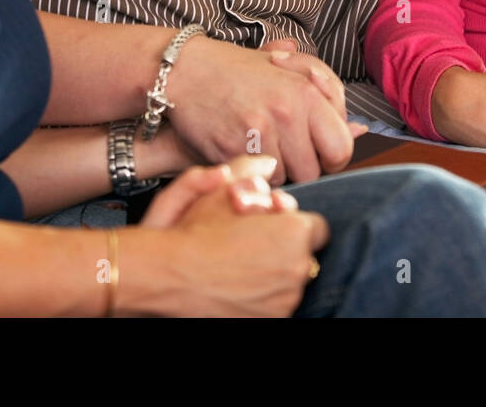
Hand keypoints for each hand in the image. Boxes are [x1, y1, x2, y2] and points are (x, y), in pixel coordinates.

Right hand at [136, 157, 328, 316]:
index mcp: (296, 233)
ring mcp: (286, 300)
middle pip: (303, 255)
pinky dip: (263, 296)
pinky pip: (276, 303)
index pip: (316, 228)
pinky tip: (237, 284)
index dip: (291, 225)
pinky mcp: (272, 321)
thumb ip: (252, 172)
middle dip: (283, 249)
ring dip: (274, 273)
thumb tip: (269, 164)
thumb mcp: (223, 191)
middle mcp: (298, 269)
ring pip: (290, 282)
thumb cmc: (195, 233)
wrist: (168, 277)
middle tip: (251, 243)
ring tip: (239, 264)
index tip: (271, 226)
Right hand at [165, 35, 356, 183]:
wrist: (185, 70)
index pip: (341, 149)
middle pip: (312, 171)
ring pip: (284, 179)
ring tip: (258, 145)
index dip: (330, 156)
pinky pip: (255, 178)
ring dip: (274, 170)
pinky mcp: (232, 149)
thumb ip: (329, 96)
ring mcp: (258, 133)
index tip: (315, 151)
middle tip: (283, 148)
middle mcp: (287, 113)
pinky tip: (240, 149)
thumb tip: (361, 129)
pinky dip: (250, 171)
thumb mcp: (289, 69)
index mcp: (307, 92)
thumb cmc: (239, 70)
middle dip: (300, 166)